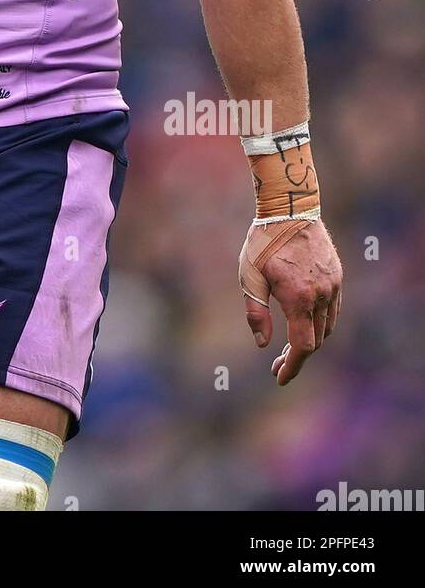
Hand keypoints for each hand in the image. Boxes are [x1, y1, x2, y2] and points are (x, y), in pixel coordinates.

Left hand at [239, 218, 342, 384]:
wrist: (290, 209)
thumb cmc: (263, 242)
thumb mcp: (249, 276)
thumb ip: (256, 312)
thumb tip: (263, 344)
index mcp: (298, 298)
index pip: (302, 346)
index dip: (292, 366)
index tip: (279, 378)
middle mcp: (321, 295)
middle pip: (316, 340)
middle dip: (297, 356)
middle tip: (277, 363)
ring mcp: (333, 285)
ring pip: (326, 326)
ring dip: (311, 340)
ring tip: (290, 344)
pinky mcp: (337, 276)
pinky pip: (332, 309)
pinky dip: (320, 322)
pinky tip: (305, 321)